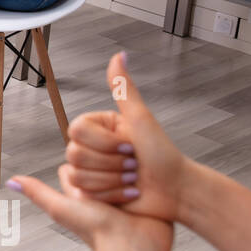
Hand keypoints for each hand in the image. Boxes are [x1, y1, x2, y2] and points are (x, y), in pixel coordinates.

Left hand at [10, 164, 173, 250]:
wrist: (133, 250)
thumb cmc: (97, 232)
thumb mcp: (62, 207)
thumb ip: (39, 193)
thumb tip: (9, 182)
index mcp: (79, 195)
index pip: (73, 167)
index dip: (79, 156)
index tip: (86, 144)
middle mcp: (101, 195)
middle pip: (100, 163)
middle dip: (109, 155)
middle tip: (120, 150)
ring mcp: (124, 197)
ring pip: (122, 167)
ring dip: (128, 162)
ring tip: (134, 158)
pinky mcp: (145, 200)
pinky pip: (143, 180)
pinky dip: (146, 173)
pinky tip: (148, 165)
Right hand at [61, 51, 193, 222]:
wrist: (175, 191)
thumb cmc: (164, 156)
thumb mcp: (141, 119)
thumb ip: (124, 89)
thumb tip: (119, 56)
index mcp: (99, 128)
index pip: (76, 131)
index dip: (104, 142)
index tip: (128, 144)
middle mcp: (93, 147)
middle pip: (74, 154)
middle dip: (110, 163)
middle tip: (133, 163)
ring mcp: (92, 171)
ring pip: (79, 175)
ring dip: (112, 180)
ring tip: (132, 178)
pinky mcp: (93, 192)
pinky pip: (85, 193)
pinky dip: (112, 194)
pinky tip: (128, 191)